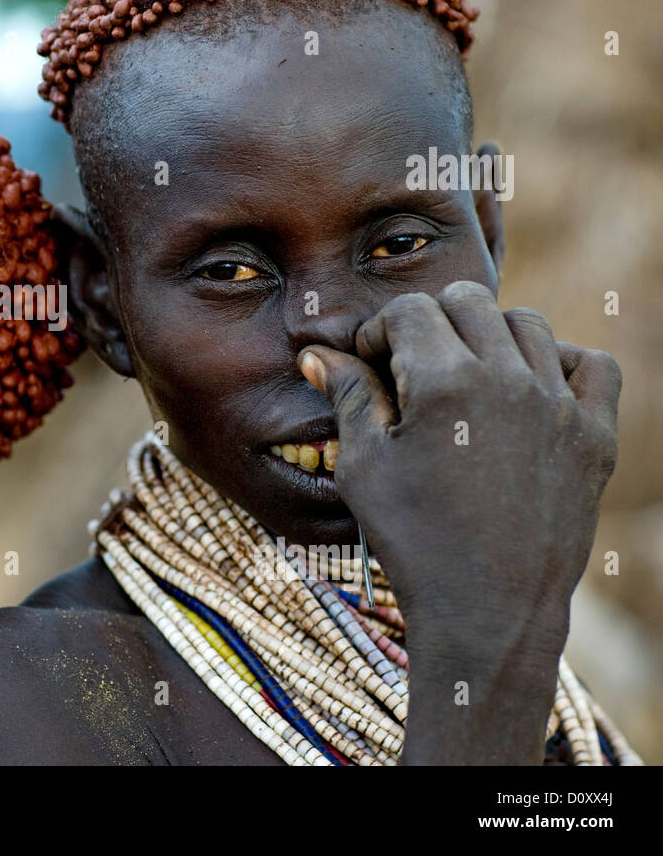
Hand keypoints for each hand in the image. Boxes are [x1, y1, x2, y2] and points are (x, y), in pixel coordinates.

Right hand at [299, 280, 620, 761]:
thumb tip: (318, 353)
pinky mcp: (595, 435)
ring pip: (526, 324)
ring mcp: (560, 405)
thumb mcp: (363, 467)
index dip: (380, 332)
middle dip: (430, 323)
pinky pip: (592, 365)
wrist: (489, 610)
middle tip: (412, 367)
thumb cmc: (414, 541)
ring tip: (465, 378)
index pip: (411, 311)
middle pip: (467, 302)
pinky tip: (529, 390)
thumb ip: (348, 397)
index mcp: (445, 383)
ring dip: (488, 337)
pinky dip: (561, 363)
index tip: (371, 365)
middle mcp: (509, 380)